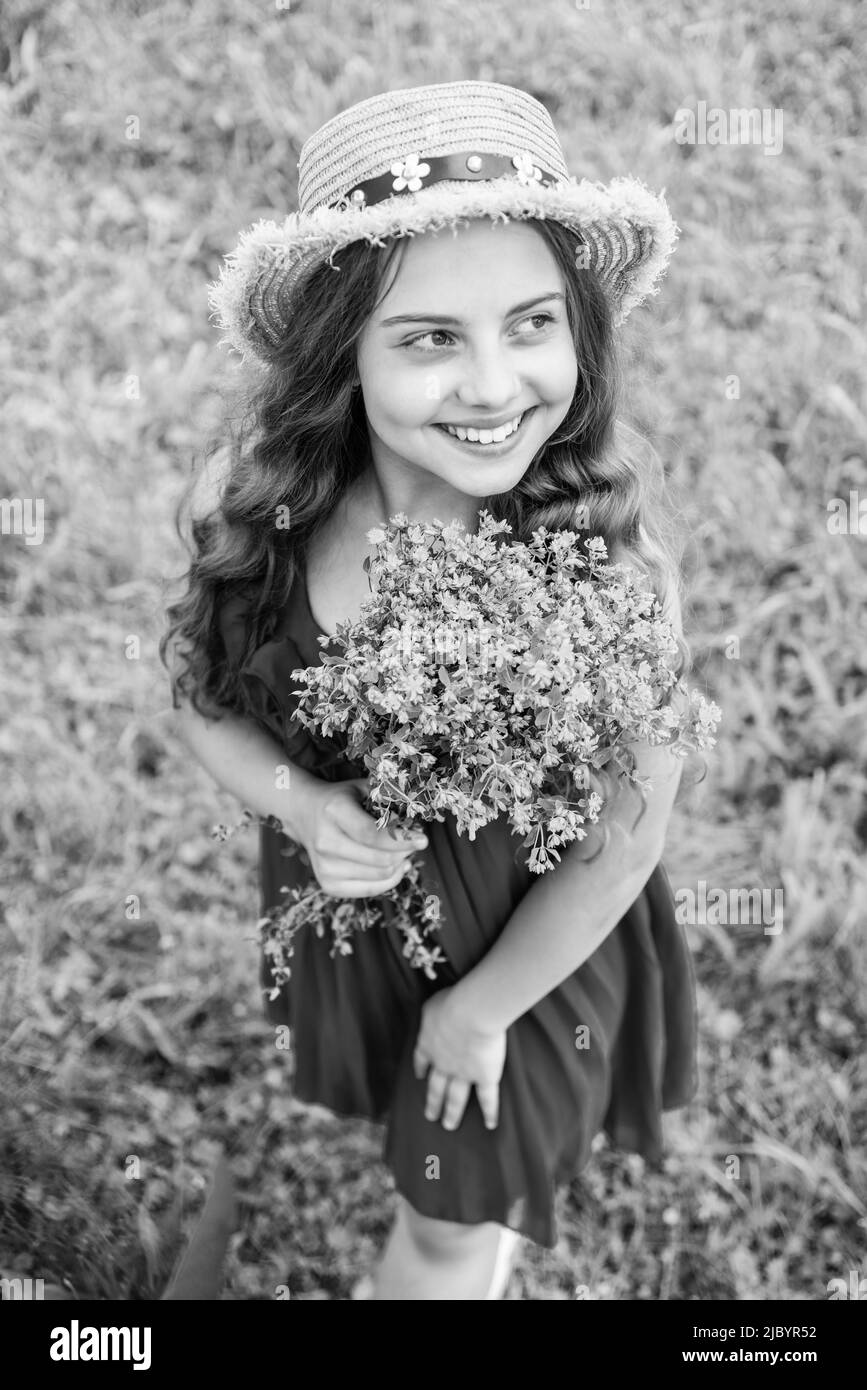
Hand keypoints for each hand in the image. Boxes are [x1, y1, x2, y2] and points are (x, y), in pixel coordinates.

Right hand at [300, 777, 427, 897]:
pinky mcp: (327, 884)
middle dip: (405, 851)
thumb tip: (417, 826)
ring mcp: (324, 867)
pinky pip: (371, 889)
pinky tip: (395, 865)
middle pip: (380, 859)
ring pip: (380, 876)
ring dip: (399, 863)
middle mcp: (325, 842)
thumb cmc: (341, 799)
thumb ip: (390, 800)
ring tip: (401, 850)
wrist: (304, 813)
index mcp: (334, 811)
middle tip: (412, 841)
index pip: (372, 835)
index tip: (422, 839)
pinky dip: (389, 879)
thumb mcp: (363, 788)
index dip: (402, 840)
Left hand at [413, 987, 506, 1132]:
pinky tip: (490, 1124)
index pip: (421, 1060)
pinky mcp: (484, 1077)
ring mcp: (463, 1073)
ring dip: (452, 1112)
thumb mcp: (432, 1003)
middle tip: (430, 1116)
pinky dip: (490, 1113)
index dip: (421, 1068)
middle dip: (433, 1101)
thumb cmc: (452, 1002)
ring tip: (449, 1125)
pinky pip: (487, 1099)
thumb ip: (431, 1013)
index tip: (419, 1076)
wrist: (470, 1014)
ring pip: (455, 1098)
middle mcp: (443, 1064)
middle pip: (436, 1087)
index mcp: (429, 1045)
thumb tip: (433, 1013)